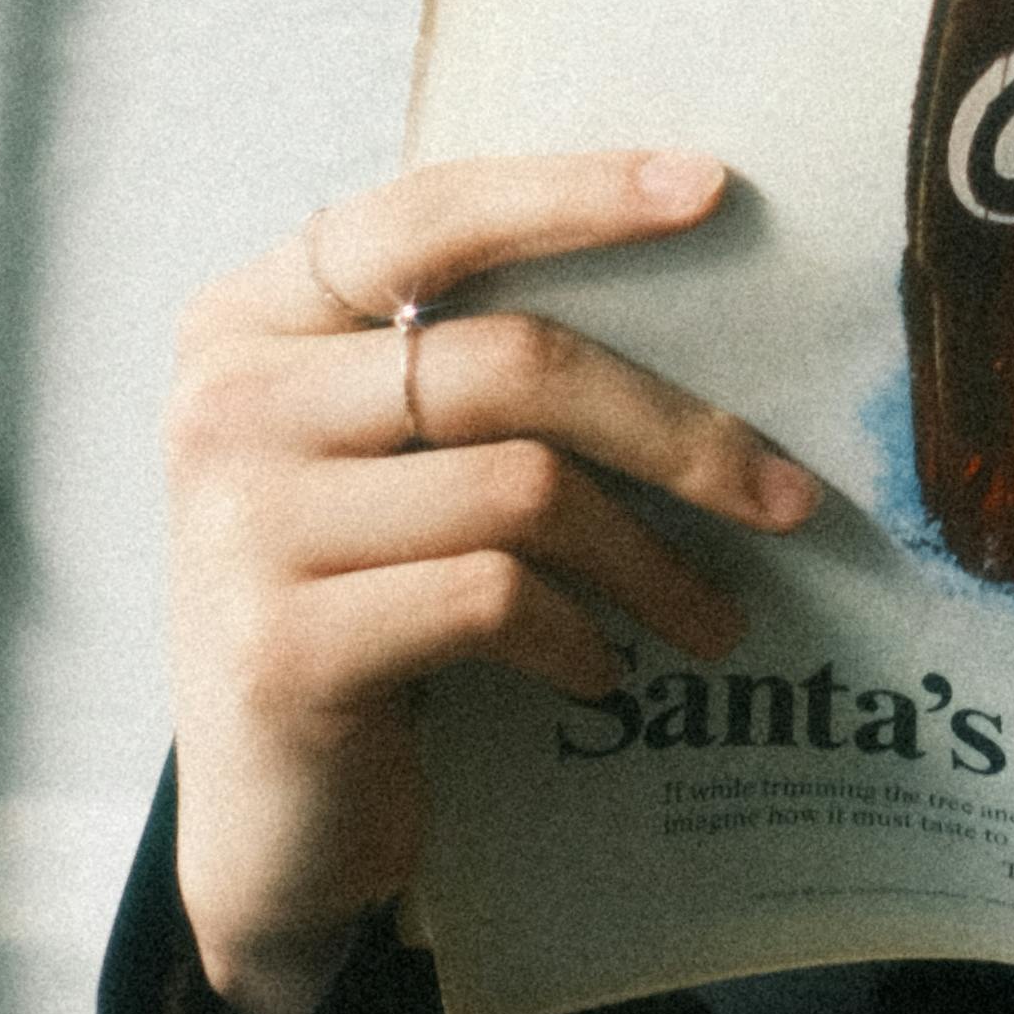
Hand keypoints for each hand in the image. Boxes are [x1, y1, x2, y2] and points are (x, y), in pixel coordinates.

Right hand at [164, 151, 818, 1013]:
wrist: (273, 825)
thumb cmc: (367, 602)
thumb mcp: (390, 464)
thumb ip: (466, 367)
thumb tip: (696, 276)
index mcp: (250, 321)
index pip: (427, 216)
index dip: (575, 194)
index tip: (712, 187)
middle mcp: (225, 405)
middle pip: (514, 364)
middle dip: (678, 431)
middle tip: (788, 497)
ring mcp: (239, 530)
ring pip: (524, 488)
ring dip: (651, 562)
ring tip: (711, 616)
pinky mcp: (281, 651)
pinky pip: (494, 600)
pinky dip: (579, 637)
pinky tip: (602, 671)